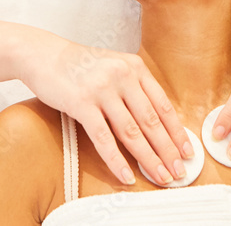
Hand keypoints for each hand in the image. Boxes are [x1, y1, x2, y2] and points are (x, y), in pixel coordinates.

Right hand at [24, 35, 192, 185]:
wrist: (44, 54)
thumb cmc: (80, 65)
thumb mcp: (114, 67)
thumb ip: (134, 88)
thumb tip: (156, 123)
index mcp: (135, 67)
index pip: (162, 105)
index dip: (176, 131)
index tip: (187, 151)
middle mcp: (122, 76)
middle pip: (151, 121)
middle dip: (167, 150)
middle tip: (179, 171)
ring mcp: (102, 89)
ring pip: (131, 132)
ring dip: (148, 158)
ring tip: (160, 176)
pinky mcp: (81, 103)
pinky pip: (103, 138)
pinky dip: (116, 160)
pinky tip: (126, 175)